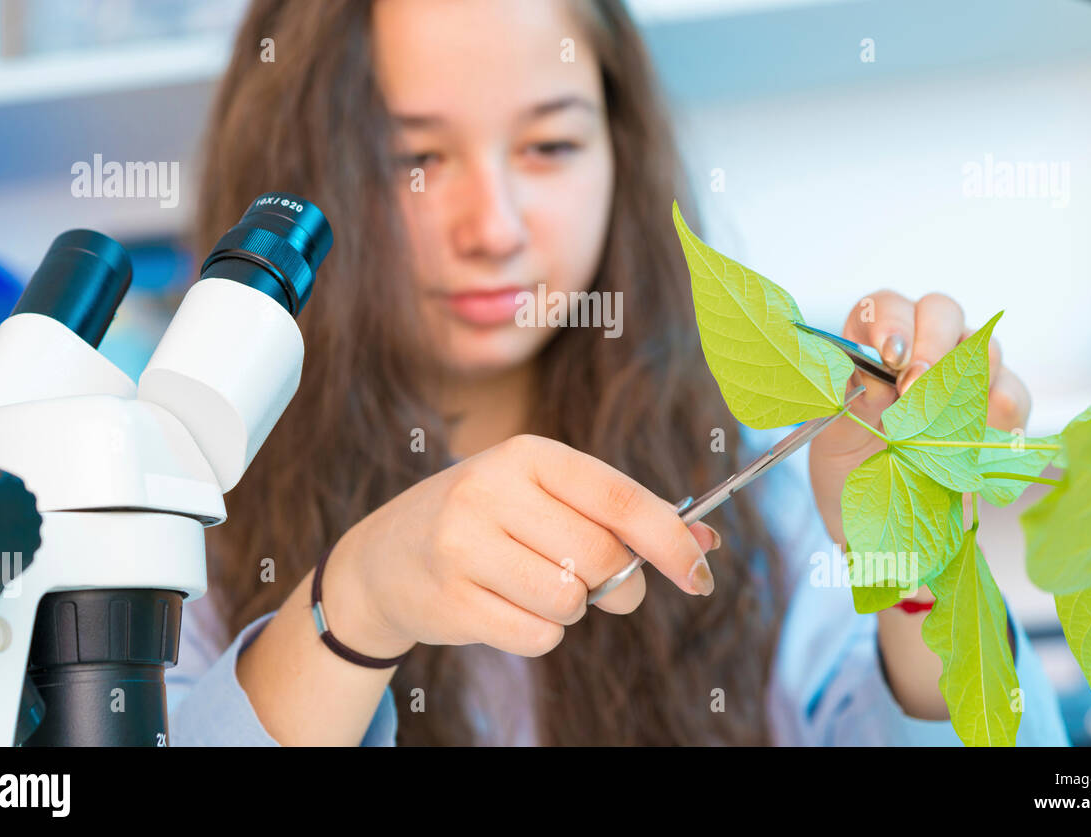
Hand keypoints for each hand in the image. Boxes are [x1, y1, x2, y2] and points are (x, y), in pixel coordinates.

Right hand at [323, 434, 720, 658]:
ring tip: (532, 586)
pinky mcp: (450, 598)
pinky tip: (504, 606)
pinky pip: (537, 636)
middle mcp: (491, 489)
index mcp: (528, 453)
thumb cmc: (489, 522)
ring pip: (570, 602)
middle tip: (596, 586)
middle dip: (616, 584)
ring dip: (569, 608)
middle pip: (600, 558)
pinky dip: (539, 633)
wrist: (385, 557)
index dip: (670, 541)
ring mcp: (464, 544)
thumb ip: (621, 516)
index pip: (620, 498)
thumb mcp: (547, 498)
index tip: (701, 575)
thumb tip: (706, 544)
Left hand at [807, 291, 1031, 546]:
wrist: (883, 515)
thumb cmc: (850, 463)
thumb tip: (869, 377)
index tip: (888, 355)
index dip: (889, 322)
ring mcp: (967, 369)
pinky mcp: (1000, 404)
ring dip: (962, 382)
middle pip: (941, 311)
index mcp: (872, 339)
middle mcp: (923, 342)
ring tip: (935, 425)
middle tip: (914, 386)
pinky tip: (966, 443)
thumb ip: (851, 405)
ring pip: (983, 347)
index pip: (884, 306)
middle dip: (931, 344)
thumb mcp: (836, 438)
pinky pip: (1012, 394)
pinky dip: (992, 416)